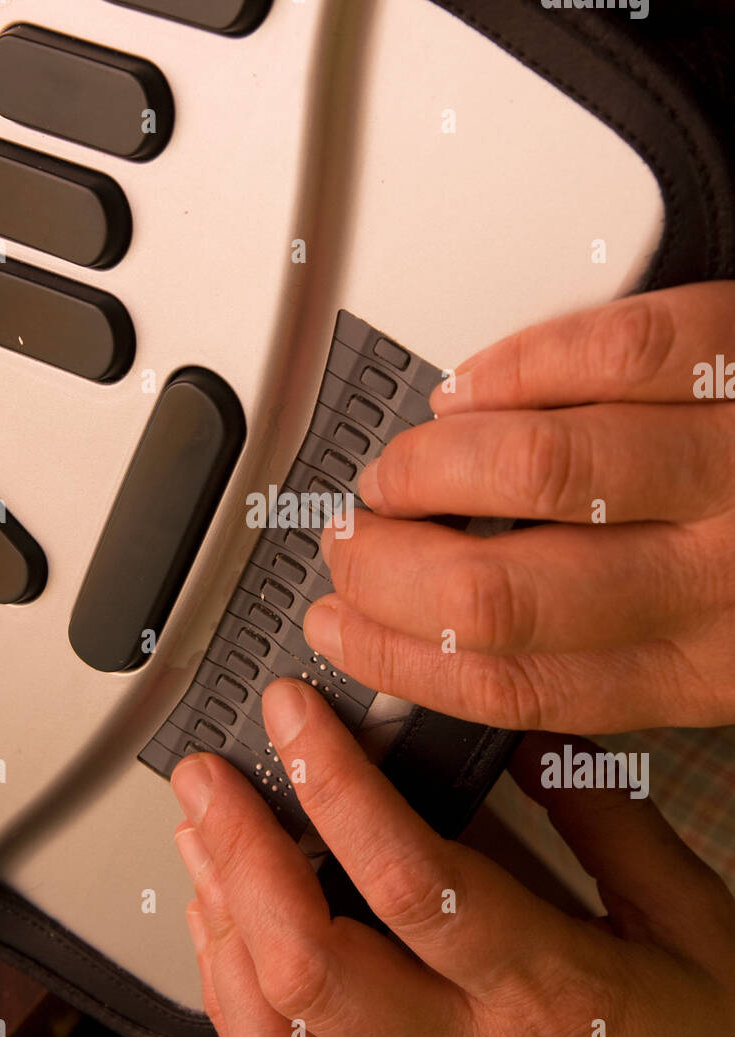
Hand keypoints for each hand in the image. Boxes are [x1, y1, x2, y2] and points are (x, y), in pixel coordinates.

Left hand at [170, 680, 734, 1036]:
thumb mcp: (693, 924)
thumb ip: (607, 821)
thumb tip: (528, 732)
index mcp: (552, 991)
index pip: (414, 881)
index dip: (337, 788)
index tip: (296, 719)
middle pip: (315, 960)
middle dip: (243, 853)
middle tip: (209, 778)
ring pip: (281, 1035)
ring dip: (223, 925)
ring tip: (200, 841)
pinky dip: (234, 1002)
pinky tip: (226, 935)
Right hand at [304, 282, 734, 731]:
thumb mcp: (732, 652)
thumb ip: (621, 658)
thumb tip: (464, 644)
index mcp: (709, 667)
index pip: (510, 685)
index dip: (397, 662)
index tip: (340, 633)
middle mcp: (721, 577)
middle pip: (499, 591)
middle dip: (385, 571)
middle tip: (349, 546)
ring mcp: (734, 463)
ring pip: (537, 468)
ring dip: (430, 469)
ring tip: (395, 469)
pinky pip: (610, 350)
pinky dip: (517, 363)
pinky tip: (470, 385)